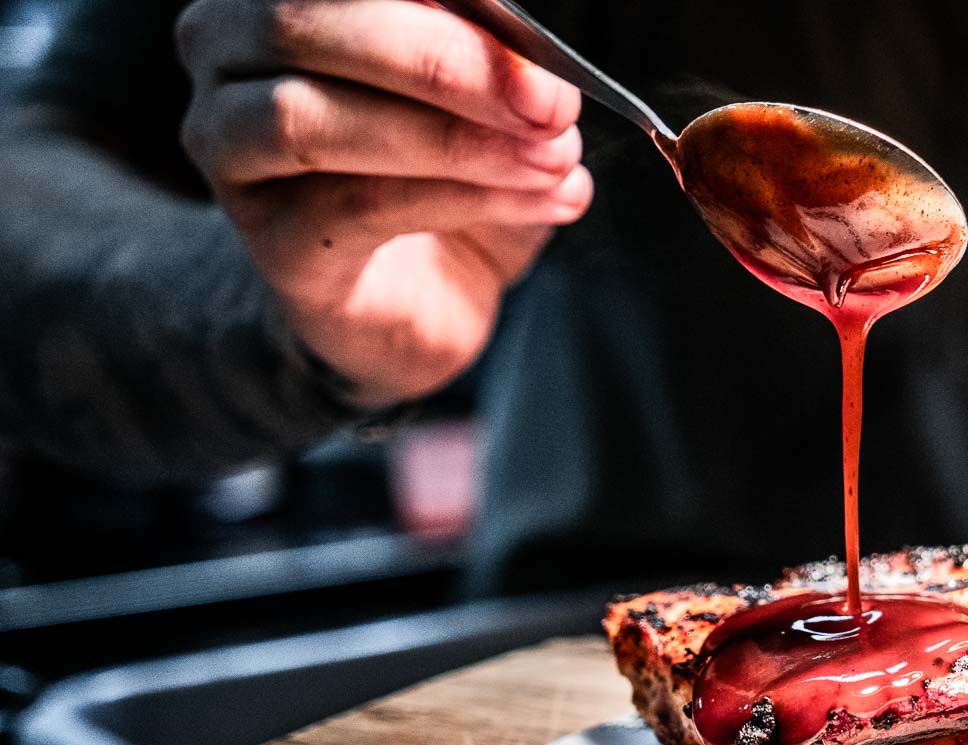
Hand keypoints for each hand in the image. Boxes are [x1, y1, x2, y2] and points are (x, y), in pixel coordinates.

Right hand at [175, 0, 591, 405]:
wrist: (414, 304)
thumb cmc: (443, 178)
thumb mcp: (483, 102)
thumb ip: (494, 65)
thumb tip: (542, 73)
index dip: (446, 1)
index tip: (532, 36)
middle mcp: (225, 52)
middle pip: (308, 23)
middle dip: (447, 60)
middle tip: (551, 102)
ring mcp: (230, 148)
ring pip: (313, 119)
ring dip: (454, 138)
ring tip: (555, 160)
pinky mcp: (270, 241)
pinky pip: (359, 205)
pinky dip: (466, 197)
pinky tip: (542, 200)